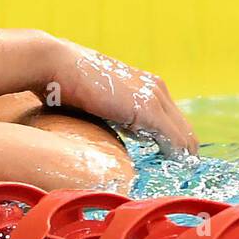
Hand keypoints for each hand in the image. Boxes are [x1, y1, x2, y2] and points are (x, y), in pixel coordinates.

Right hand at [44, 37, 197, 159]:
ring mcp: (153, 97)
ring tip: (173, 175)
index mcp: (143, 83)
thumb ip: (110, 112)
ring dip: (180, 157)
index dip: (170, 141)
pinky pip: (175, 140)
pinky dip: (176, 157)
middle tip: (174, 174)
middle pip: (183, 129)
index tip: (164, 161)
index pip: (171, 118)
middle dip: (180, 152)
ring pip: (185, 137)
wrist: (53, 63)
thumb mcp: (94, 99)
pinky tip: (168, 169)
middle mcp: (155, 88)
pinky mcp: (147, 110)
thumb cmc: (63, 82)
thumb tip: (112, 131)